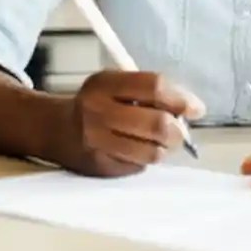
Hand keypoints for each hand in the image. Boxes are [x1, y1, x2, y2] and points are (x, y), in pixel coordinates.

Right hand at [58, 70, 204, 177]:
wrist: (55, 129)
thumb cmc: (96, 102)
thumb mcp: (115, 84)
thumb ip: (148, 91)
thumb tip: (190, 109)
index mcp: (105, 84)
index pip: (153, 87)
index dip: (181, 99)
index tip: (196, 108)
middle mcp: (99, 112)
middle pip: (157, 124)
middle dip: (178, 131)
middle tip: (179, 132)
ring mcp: (98, 142)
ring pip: (151, 152)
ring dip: (164, 148)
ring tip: (160, 142)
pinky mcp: (100, 166)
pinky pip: (138, 166)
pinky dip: (146, 158)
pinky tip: (137, 150)